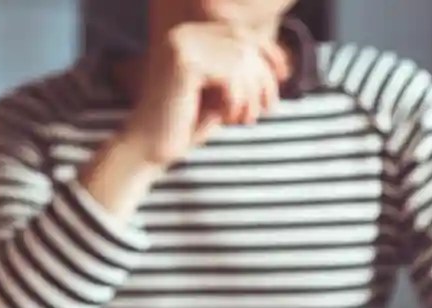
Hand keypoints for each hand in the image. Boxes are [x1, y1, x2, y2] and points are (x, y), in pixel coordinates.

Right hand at [119, 22, 287, 167]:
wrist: (148, 151)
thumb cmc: (184, 127)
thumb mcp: (220, 93)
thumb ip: (242, 73)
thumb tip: (282, 60)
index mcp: (188, 35)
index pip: (241, 33)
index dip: (269, 51)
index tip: (284, 75)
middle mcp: (182, 33)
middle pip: (245, 43)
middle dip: (263, 77)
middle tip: (267, 108)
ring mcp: (181, 44)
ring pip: (242, 59)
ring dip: (252, 94)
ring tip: (244, 119)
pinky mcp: (183, 62)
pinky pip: (232, 74)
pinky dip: (238, 100)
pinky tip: (228, 119)